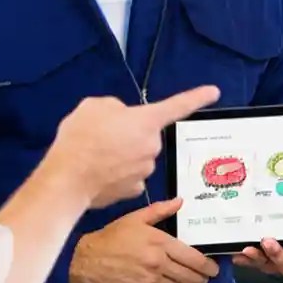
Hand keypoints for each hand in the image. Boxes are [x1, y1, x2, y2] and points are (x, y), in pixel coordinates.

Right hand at [48, 86, 219, 208]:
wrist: (68, 179)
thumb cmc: (81, 138)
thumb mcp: (94, 106)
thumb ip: (115, 109)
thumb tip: (120, 118)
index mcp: (146, 121)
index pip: (177, 106)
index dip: (197, 97)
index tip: (214, 92)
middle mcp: (151, 146)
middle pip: (145, 135)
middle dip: (129, 134)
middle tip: (103, 135)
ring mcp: (145, 171)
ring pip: (137, 156)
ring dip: (122, 154)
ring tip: (96, 155)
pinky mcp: (134, 190)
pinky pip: (130, 176)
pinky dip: (118, 174)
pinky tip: (101, 173)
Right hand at [69, 198, 219, 282]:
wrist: (85, 261)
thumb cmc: (111, 238)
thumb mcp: (135, 218)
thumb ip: (160, 210)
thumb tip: (181, 202)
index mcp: (160, 243)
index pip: (194, 259)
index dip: (208, 266)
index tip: (212, 268)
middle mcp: (158, 264)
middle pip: (191, 277)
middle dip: (200, 278)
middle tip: (202, 277)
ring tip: (180, 281)